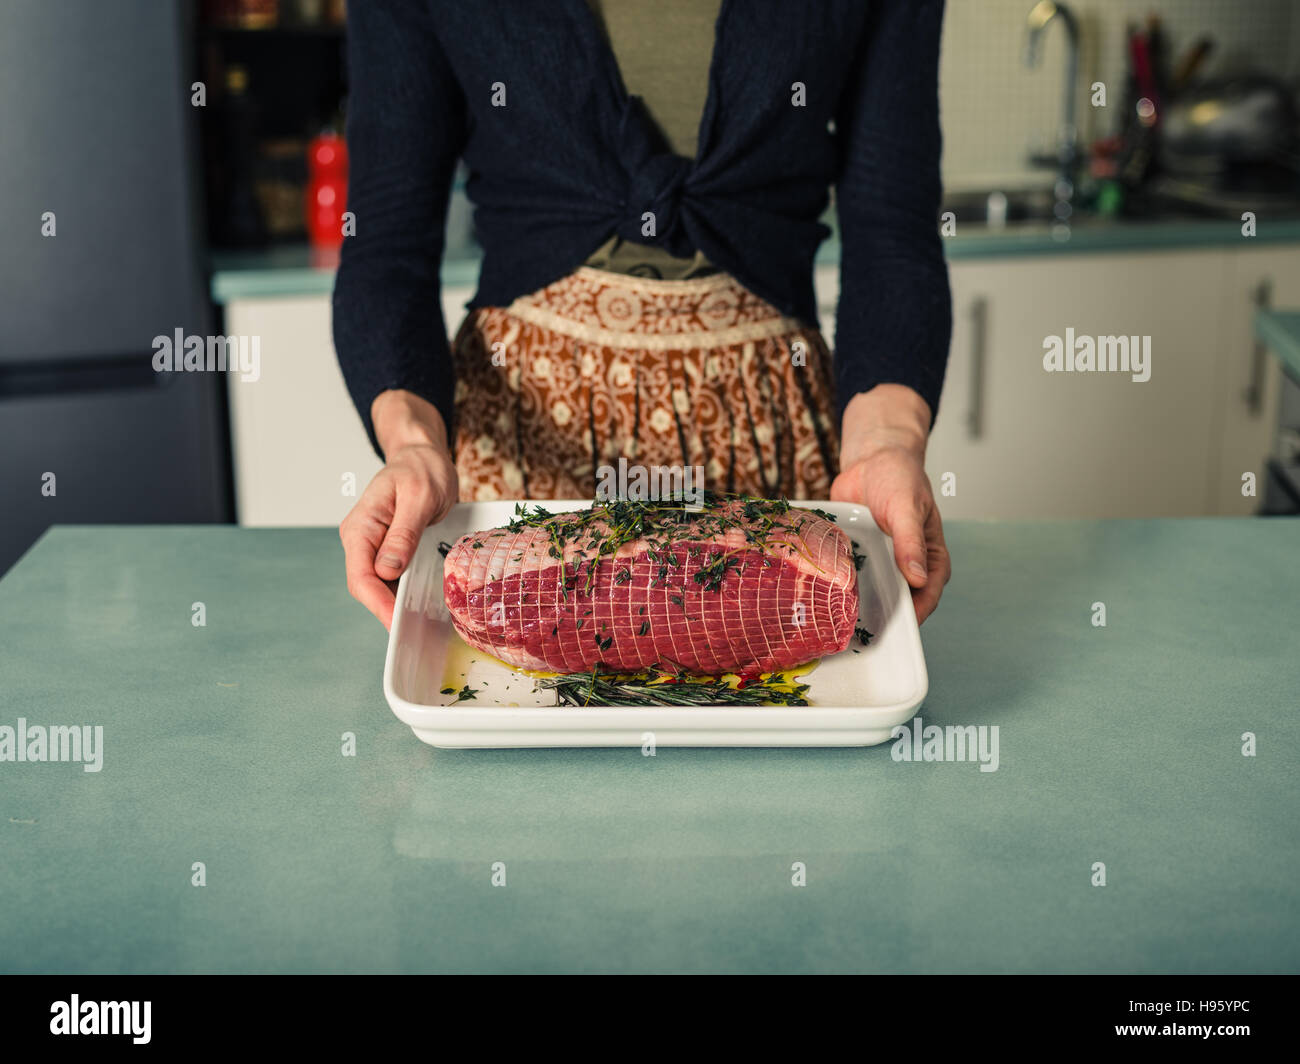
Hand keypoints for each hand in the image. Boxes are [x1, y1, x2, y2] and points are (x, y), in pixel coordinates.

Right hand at [340, 391, 458, 628]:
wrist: (423, 456)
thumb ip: (404, 533)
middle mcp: (361, 538)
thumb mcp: (419, 498)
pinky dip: (403, 591)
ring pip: (378, 585)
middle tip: (416, 633)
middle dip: (387, 610)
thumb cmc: (422, 470)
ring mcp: (372, 545)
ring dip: (395, 604)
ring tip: (421, 623)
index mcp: (361, 526)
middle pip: (366, 586)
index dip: (378, 604)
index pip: (361, 576)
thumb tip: (387, 569)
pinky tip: (421, 603)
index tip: (398, 624)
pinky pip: (391, 576)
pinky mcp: (387, 548)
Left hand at [830, 385, 949, 623]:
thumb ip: (911, 542)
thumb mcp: (907, 508)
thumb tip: (918, 578)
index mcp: (930, 558)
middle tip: (857, 633)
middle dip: (880, 616)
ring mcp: (880, 562)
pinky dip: (837, 583)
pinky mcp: (857, 555)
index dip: (913, 617)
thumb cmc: (900, 478)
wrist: (872, 458)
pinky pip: (848, 575)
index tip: (894, 632)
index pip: (926, 596)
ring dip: (855, 604)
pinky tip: (819, 593)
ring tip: (834, 621)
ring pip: (870, 592)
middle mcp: (905, 565)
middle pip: (897, 601)